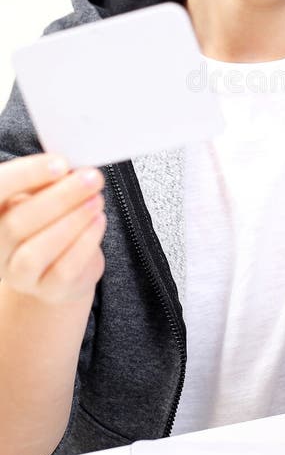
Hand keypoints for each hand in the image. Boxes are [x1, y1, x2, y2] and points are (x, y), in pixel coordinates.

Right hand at [0, 154, 106, 303]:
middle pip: (16, 223)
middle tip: (91, 179)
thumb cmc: (54, 222)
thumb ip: (48, 181)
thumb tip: (68, 167)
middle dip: (60, 197)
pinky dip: (85, 242)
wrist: (65, 268)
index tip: (60, 163)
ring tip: (96, 200)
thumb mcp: (45, 196)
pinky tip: (99, 221)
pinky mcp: (48, 291)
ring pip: (36, 252)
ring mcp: (19, 274)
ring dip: (72, 221)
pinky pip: (63, 269)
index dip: (25, 175)